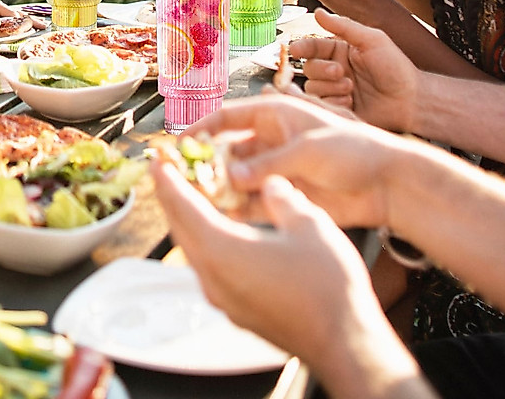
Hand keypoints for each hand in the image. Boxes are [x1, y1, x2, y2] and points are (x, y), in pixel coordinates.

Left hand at [153, 163, 408, 388]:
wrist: (347, 346)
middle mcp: (212, 275)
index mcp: (220, 249)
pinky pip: (207, 267)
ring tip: (192, 197)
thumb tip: (270, 184)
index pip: (181, 204)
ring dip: (187, 220)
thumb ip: (281, 198)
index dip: (167, 177)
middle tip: (169, 172)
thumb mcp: (308, 225)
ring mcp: (222, 297)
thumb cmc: (328, 289)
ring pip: (192, 248)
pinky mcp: (237, 310)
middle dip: (172, 196)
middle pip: (180, 227)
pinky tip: (220, 234)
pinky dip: (204, 242)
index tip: (157, 159)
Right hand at [193, 93, 395, 229]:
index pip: (229, 117)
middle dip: (209, 163)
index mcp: (274, 115)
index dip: (203, 128)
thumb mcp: (308, 150)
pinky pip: (255, 201)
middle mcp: (270, 140)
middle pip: (229, 150)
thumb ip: (268, 164)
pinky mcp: (286, 194)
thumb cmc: (354, 150)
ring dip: (222, 188)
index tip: (181, 143)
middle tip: (187, 179)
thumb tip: (231, 176)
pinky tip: (226, 215)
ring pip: (239, 178)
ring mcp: (277, 169)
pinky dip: (240, 208)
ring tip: (202, 200)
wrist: (389, 183)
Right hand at [294, 11, 418, 131]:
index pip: (312, 46)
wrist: (412, 101)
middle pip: (308, 67)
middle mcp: (335, 69)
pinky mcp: (339, 108)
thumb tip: (317, 11)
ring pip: (312, 86)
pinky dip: (335, 101)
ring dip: (329, 87)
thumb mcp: (372, 40)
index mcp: (340, 51)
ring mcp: (336, 90)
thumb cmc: (397, 68)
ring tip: (351, 88)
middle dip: (322, 70)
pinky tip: (351, 101)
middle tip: (341, 72)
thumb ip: (343, 26)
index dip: (302, 47)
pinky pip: (322, 104)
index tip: (295, 50)